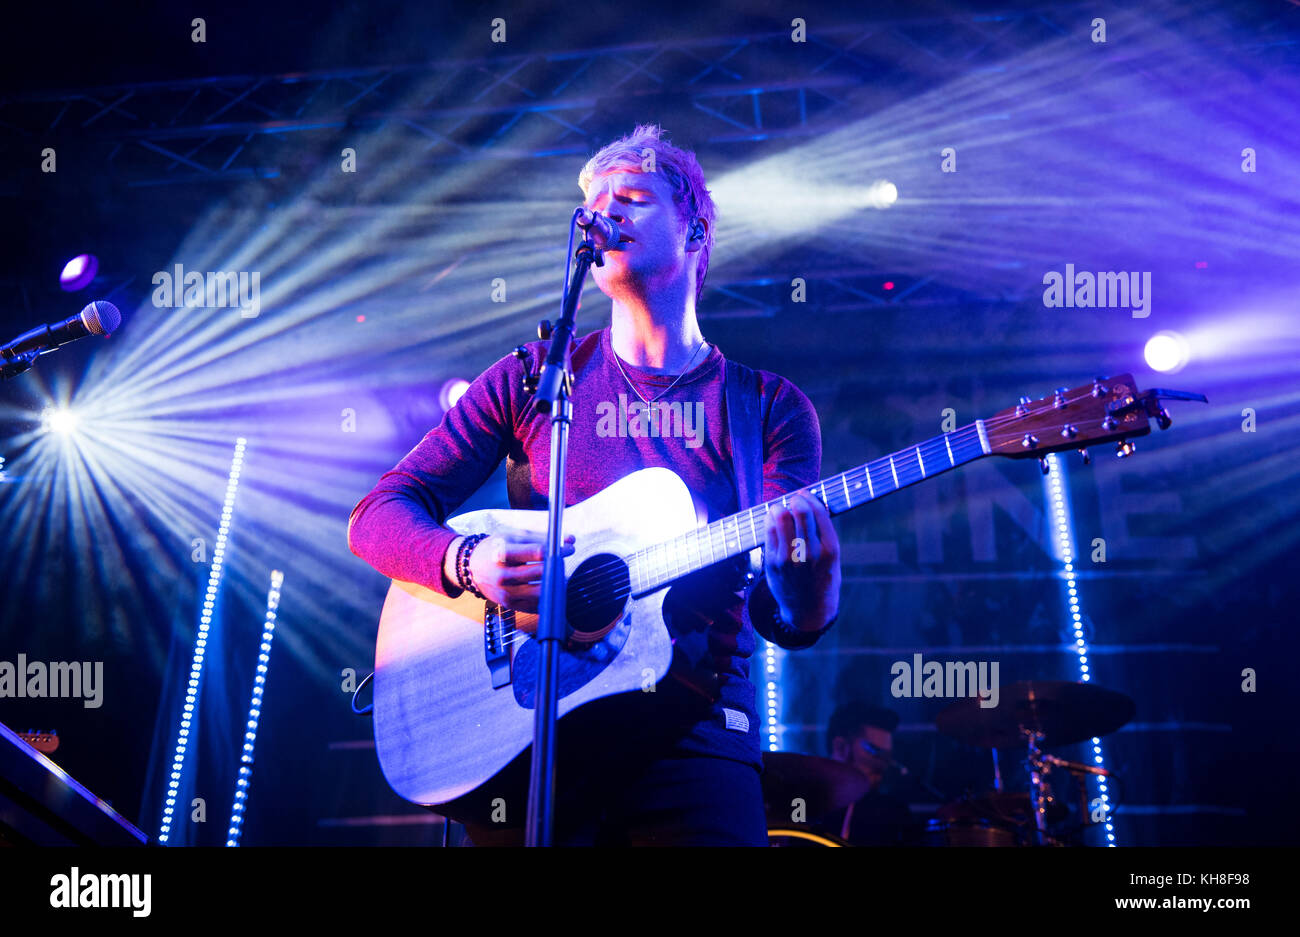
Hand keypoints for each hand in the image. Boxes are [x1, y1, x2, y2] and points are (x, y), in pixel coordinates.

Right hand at [453, 531, 574, 614]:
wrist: (471, 567)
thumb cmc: (497, 547)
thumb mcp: (515, 536)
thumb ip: (543, 538)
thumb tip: (570, 539)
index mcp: (503, 553)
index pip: (538, 552)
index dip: (558, 549)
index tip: (569, 547)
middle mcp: (503, 575)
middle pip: (541, 572)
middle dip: (558, 566)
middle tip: (562, 561)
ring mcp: (506, 592)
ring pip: (541, 592)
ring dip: (554, 583)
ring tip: (556, 574)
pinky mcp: (509, 605)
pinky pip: (536, 605)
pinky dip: (546, 596)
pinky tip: (547, 586)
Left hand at [762, 490, 840, 631]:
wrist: (808, 610)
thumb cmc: (822, 578)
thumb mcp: (833, 558)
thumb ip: (823, 533)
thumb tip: (810, 503)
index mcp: (830, 550)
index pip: (818, 512)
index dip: (810, 498)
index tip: (806, 495)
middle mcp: (810, 553)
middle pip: (799, 511)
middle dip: (795, 499)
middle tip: (794, 499)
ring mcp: (789, 558)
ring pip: (780, 518)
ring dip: (779, 508)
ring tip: (781, 509)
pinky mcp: (772, 563)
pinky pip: (769, 531)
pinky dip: (770, 520)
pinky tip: (773, 520)